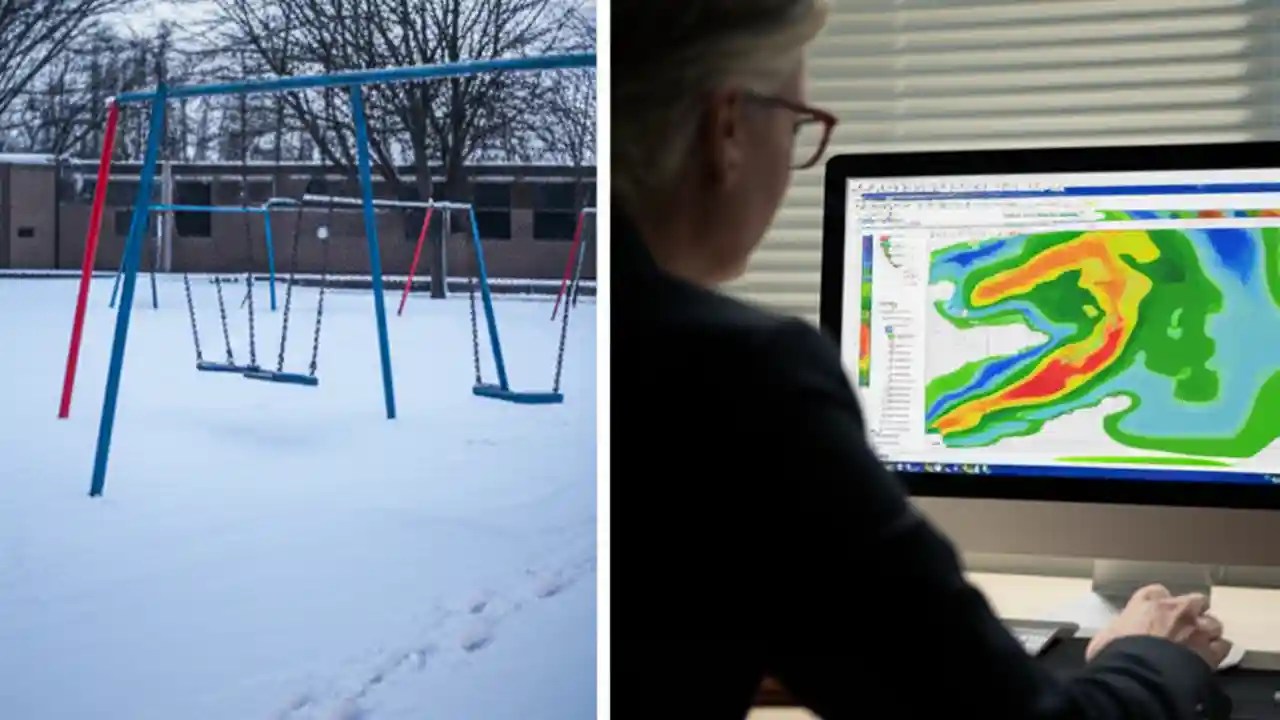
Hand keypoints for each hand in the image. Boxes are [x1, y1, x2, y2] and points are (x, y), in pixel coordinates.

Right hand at [1085, 584, 1231, 667]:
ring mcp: (1197, 629)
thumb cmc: (1117, 653)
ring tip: (1199, 643)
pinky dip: (1218, 651)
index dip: (1159, 603)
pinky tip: (1210, 658)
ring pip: (1214, 622)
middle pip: (1195, 600)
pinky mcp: (1212, 652)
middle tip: (1183, 625)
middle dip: (1192, 611)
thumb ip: (1120, 628)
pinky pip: (1223, 646)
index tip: (1155, 613)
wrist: (1140, 674)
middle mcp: (1176, 609)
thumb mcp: (1108, 635)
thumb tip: (1119, 633)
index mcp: (1148, 602)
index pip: (1158, 591)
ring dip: (1207, 631)